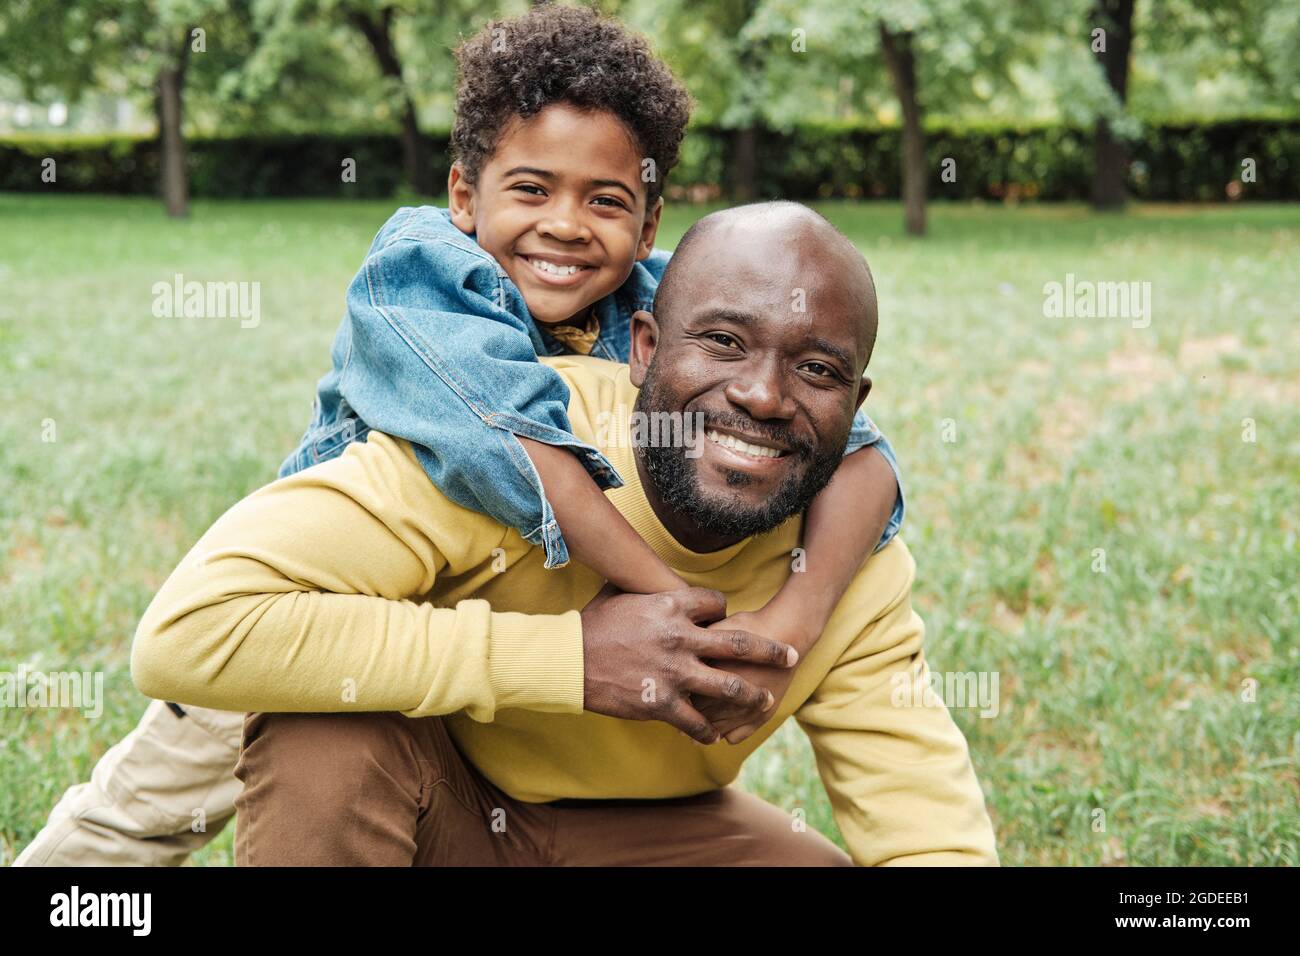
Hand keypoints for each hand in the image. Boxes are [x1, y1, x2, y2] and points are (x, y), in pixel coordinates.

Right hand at [580, 584, 799, 743]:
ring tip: (766, 700)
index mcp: (671, 605)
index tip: (728, 619)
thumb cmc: (592, 624)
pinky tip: (713, 735)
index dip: (725, 611)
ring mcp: (673, 672)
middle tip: (792, 654)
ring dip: (751, 694)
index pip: (718, 604)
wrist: (567, 659)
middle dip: (770, 650)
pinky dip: (707, 729)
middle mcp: (680, 637)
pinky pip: (696, 720)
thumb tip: (651, 567)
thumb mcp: (621, 593)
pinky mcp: (661, 702)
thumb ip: (646, 584)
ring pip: (728, 685)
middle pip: (739, 642)